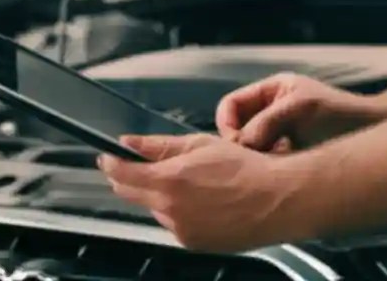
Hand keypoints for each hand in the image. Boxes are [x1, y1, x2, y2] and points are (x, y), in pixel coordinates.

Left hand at [98, 134, 310, 252]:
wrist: (277, 199)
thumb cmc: (246, 168)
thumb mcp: (200, 145)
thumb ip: (159, 146)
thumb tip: (130, 143)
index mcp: (169, 181)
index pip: (122, 174)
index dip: (112, 164)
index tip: (109, 158)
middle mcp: (170, 210)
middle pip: (133, 195)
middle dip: (133, 179)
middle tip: (145, 166)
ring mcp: (181, 230)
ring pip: (156, 210)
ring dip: (161, 197)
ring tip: (194, 183)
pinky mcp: (194, 244)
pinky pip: (175, 225)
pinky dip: (180, 213)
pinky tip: (204, 201)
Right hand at [216, 73, 386, 151]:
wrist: (372, 132)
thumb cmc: (341, 114)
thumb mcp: (300, 109)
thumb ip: (266, 121)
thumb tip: (239, 144)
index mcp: (271, 91)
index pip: (230, 106)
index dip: (227, 125)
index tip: (238, 144)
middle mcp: (271, 111)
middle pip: (237, 130)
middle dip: (243, 145)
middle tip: (258, 158)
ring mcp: (279, 134)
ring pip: (251, 150)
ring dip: (258, 159)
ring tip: (278, 163)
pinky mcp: (289, 155)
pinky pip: (266, 163)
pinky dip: (271, 168)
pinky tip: (289, 169)